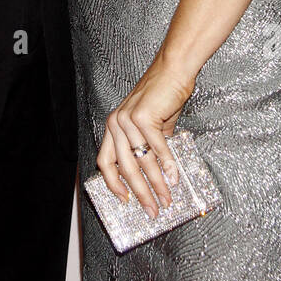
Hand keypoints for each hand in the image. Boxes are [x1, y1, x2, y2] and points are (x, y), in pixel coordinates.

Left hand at [97, 61, 194, 217]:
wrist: (172, 71)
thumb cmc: (162, 97)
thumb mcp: (150, 126)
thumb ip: (148, 148)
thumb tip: (158, 177)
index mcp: (113, 126)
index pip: (105, 161)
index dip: (113, 183)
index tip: (125, 200)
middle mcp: (115, 123)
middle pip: (124, 167)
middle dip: (139, 192)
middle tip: (152, 209)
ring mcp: (127, 119)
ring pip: (141, 161)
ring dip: (156, 184)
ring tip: (166, 198)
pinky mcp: (143, 117)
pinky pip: (156, 148)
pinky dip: (167, 165)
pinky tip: (174, 177)